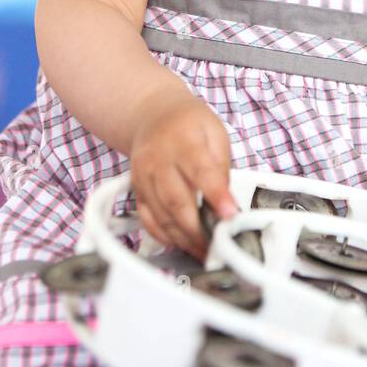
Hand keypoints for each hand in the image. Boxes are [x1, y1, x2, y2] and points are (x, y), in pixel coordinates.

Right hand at [129, 91, 235, 256]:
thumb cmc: (189, 124)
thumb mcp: (215, 133)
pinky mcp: (136, 189)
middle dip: (198, 229)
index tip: (230, 215)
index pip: (202, 172)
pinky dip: (163, 236)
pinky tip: (181, 243)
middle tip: (217, 245)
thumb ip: (221, 167)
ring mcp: (143, 176)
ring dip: (183, 238)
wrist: (153, 115)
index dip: (217, 195)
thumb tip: (226, 203)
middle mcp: (159, 159)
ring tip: (203, 251)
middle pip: (176, 200)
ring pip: (161, 214)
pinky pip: (147, 218)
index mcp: (184, 141)